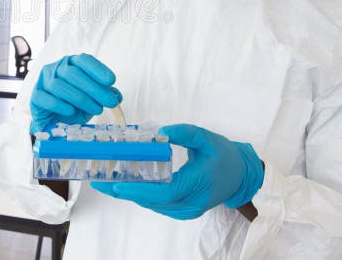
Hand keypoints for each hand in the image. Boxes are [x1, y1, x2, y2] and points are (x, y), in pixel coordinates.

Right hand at [29, 53, 120, 133]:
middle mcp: (56, 69)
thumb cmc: (74, 106)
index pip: (84, 60)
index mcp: (71, 64)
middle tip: (109, 102)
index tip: (111, 81)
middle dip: (94, 89)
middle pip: (73, 73)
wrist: (53, 122)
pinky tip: (71, 111)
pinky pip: (45, 98)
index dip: (97, 69)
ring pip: (59, 85)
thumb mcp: (93, 100)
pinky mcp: (35, 97)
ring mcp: (44, 81)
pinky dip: (59, 105)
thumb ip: (104, 95)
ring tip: (96, 110)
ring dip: (81, 99)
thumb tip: (116, 95)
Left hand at [91, 124, 263, 219]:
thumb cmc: (224, 154)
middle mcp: (192, 204)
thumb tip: (161, 130)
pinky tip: (125, 184)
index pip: (164, 192)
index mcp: (198, 184)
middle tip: (100, 182)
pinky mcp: (183, 211)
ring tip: (106, 181)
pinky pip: (158, 204)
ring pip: (153, 205)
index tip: (116, 183)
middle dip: (125, 192)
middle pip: (153, 202)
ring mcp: (187, 211)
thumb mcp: (206, 137)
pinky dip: (141, 195)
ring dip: (130, 194)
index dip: (138, 189)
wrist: (241, 176)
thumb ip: (185, 132)